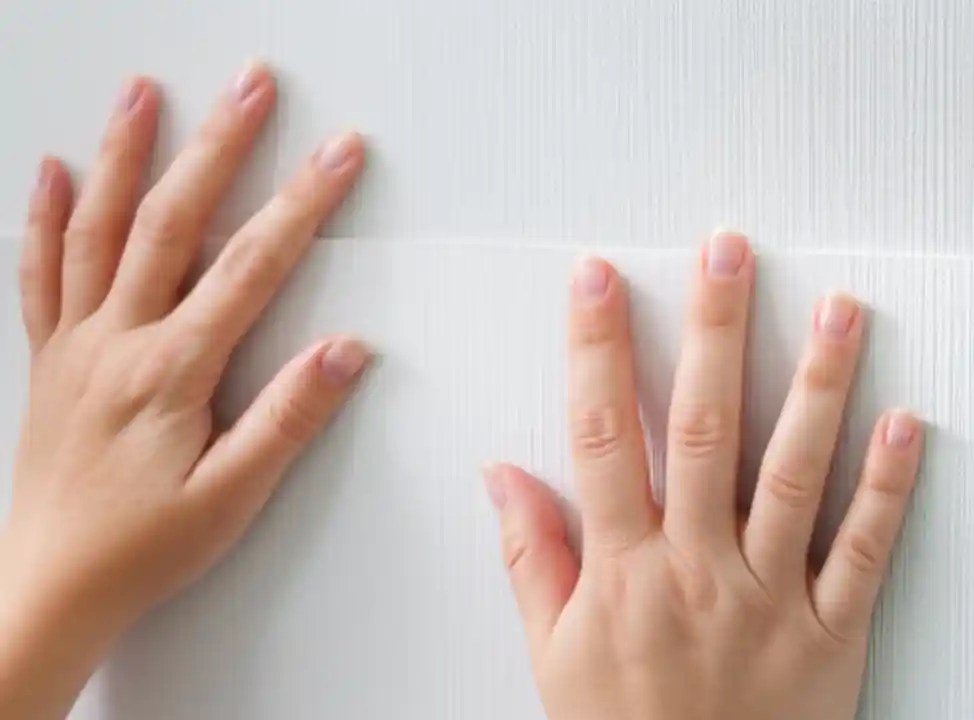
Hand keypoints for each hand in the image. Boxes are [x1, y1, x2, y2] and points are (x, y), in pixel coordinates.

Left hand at [1, 64, 367, 718]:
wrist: (46, 586)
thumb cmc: (140, 548)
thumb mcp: (231, 497)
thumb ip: (287, 418)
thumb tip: (344, 352)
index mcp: (171, 371)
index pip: (250, 266)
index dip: (301, 204)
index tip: (337, 156)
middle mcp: (117, 341)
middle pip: (172, 221)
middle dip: (219, 146)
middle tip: (250, 86)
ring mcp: (77, 344)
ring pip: (100, 228)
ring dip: (126, 153)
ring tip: (145, 93)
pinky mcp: (51, 359)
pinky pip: (41, 273)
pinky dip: (45, 217)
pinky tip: (54, 173)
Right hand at [486, 233, 923, 719]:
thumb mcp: (554, 657)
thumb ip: (535, 558)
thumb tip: (505, 475)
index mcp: (623, 571)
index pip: (603, 436)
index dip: (597, 350)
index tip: (598, 281)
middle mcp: (697, 570)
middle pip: (702, 429)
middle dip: (713, 331)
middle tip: (726, 252)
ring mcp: (770, 598)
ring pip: (793, 472)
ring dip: (817, 384)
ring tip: (836, 309)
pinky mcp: (831, 633)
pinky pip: (863, 551)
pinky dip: (887, 487)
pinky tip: (903, 423)